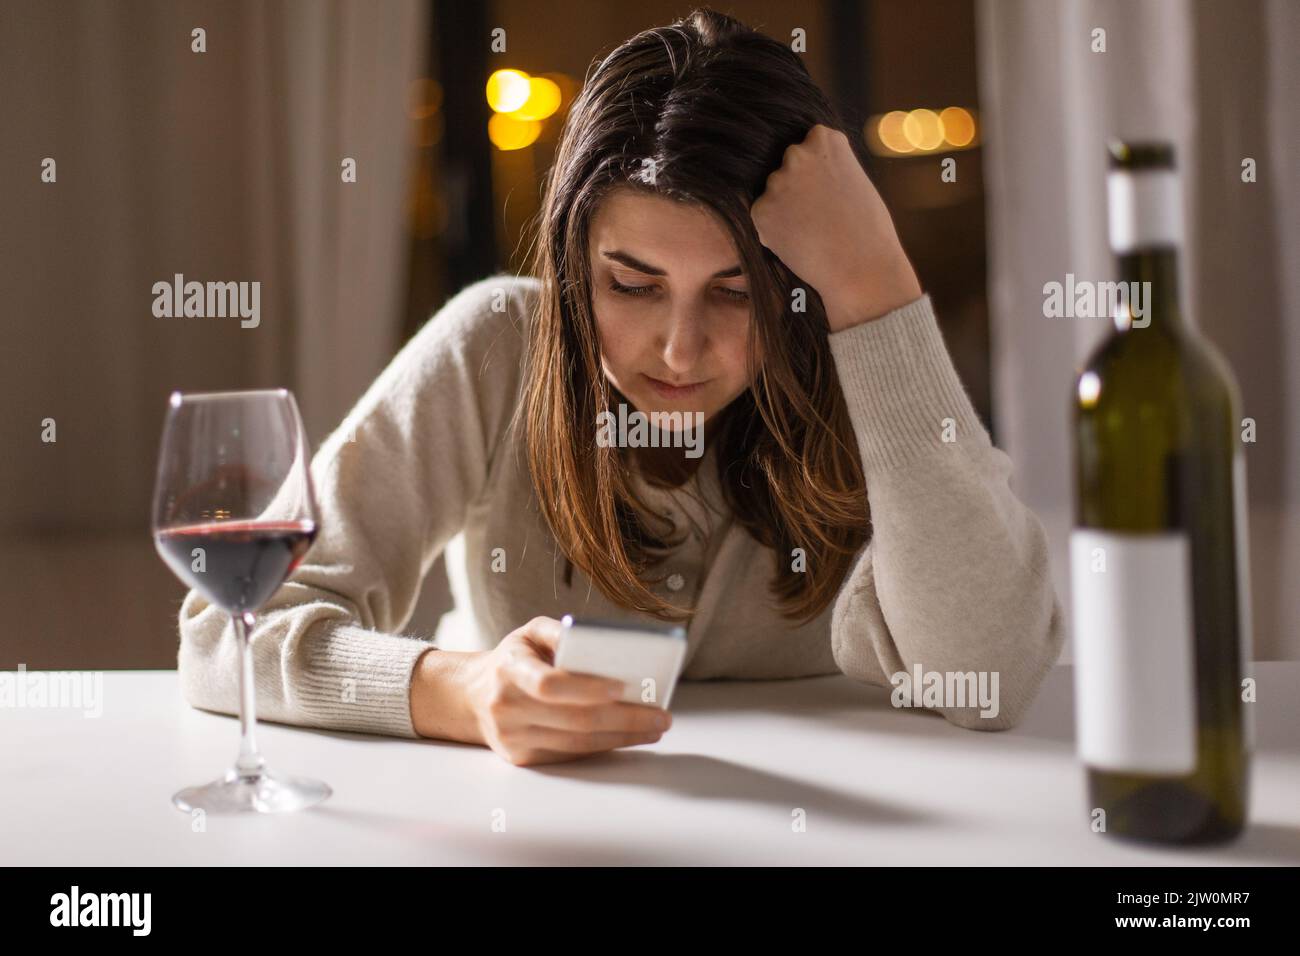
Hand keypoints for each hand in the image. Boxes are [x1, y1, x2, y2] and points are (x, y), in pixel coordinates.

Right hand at [461, 616, 671, 765]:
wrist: (474, 695)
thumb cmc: (516, 658)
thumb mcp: (531, 632)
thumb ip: (561, 632)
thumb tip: (602, 642)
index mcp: (510, 669)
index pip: (549, 684)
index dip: (587, 688)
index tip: (623, 686)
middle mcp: (507, 706)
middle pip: (574, 719)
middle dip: (625, 719)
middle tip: (661, 715)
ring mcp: (512, 737)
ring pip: (577, 742)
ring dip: (622, 737)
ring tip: (654, 727)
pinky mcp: (521, 758)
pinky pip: (570, 754)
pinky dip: (604, 746)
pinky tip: (628, 736)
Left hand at [750, 124, 921, 331]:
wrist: (861, 267)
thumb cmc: (868, 228)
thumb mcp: (854, 179)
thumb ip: (827, 168)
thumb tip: (802, 174)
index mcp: (824, 139)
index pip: (809, 146)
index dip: (819, 173)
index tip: (831, 190)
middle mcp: (796, 153)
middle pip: (789, 168)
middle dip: (798, 188)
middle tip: (820, 216)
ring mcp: (776, 182)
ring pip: (775, 194)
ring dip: (786, 210)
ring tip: (814, 232)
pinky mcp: (761, 211)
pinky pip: (764, 219)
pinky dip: (775, 232)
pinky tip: (800, 243)